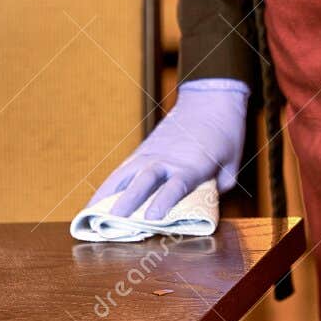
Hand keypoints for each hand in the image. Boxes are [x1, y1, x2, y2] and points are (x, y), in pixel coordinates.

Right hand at [93, 80, 249, 219]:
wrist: (209, 99)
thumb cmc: (224, 134)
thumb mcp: (231, 165)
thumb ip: (215, 190)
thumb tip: (199, 210)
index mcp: (192, 163)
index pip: (175, 185)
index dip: (163, 201)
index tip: (151, 218)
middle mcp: (166, 159)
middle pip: (143, 180)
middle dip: (127, 201)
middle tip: (112, 220)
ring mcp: (150, 154)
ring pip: (124, 175)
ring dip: (107, 195)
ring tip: (89, 215)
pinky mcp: (142, 152)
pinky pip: (121, 172)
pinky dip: (107, 188)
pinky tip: (94, 203)